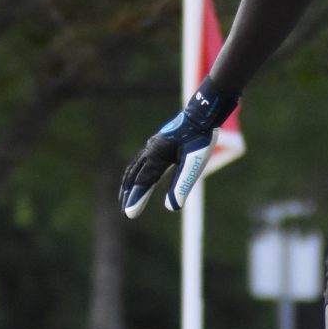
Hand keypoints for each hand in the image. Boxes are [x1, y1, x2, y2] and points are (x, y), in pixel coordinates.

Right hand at [119, 78, 229, 217]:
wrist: (202, 114)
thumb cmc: (200, 138)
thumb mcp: (194, 164)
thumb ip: (182, 185)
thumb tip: (172, 207)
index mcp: (157, 156)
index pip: (143, 182)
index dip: (136, 198)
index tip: (128, 214)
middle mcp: (150, 150)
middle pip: (133, 176)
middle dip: (128, 194)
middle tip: (125, 211)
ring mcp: (152, 146)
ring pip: (135, 168)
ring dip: (129, 184)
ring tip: (126, 196)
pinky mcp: (158, 144)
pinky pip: (141, 161)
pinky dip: (136, 173)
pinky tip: (140, 178)